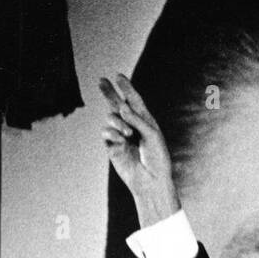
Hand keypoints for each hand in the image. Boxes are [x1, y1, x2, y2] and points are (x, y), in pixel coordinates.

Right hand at [97, 74, 179, 225]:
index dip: (126, 87)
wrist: (152, 182)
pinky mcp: (113, 147)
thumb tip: (121, 107)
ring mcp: (121, 136)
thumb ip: (137, 119)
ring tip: (128, 134)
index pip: (134, 100)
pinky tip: (121, 139)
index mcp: (145, 121)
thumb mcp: (152, 135)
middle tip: (101, 80)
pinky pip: (106, 133)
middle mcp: (132, 126)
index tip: (118, 76)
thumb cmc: (158, 159)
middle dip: (109, 92)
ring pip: (111, 118)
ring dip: (118, 122)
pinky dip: (112, 133)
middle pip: (117, 104)